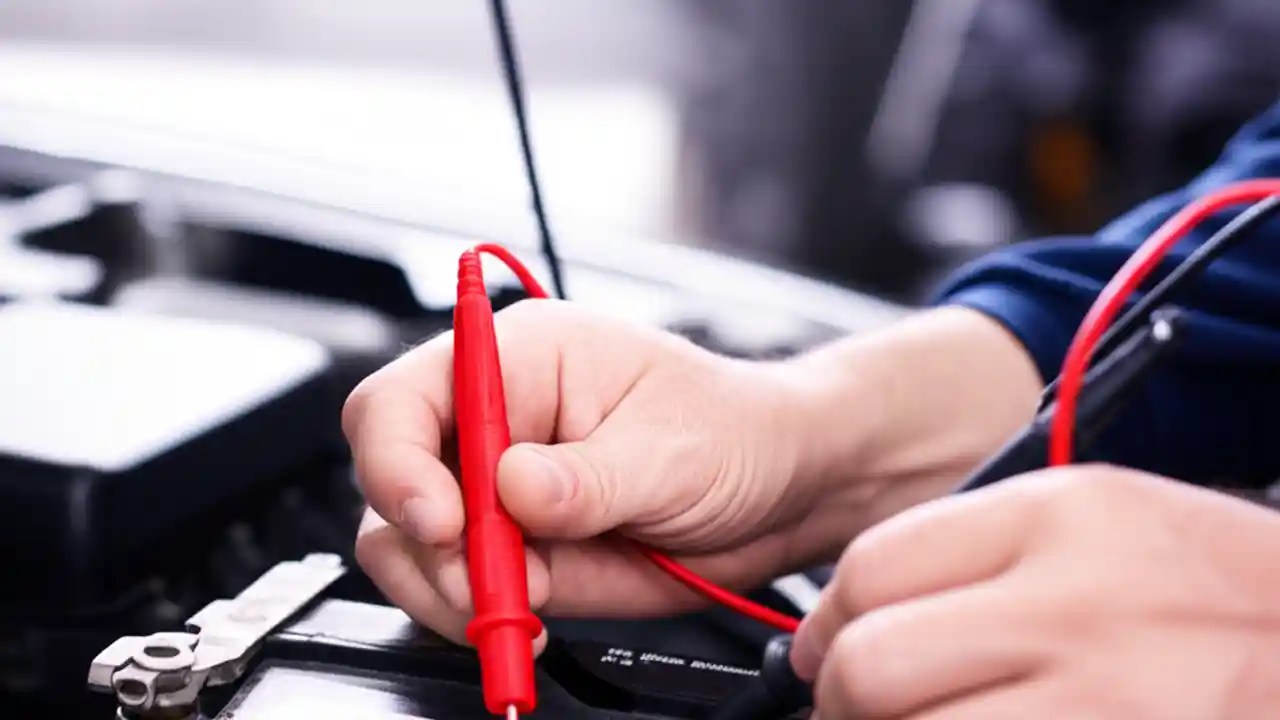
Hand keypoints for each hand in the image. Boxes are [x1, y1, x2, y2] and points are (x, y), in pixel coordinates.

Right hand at [343, 301, 870, 646]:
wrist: (779, 493)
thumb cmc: (736, 431)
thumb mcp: (672, 449)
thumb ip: (589, 477)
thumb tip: (512, 490)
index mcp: (519, 358)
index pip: (404, 398)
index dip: (398, 461)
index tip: (443, 520)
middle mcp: (492, 421)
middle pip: (390, 477)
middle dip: (424, 542)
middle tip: (489, 581)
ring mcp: (495, 491)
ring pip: (407, 544)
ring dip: (447, 589)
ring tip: (526, 603)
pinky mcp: (512, 551)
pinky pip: (454, 588)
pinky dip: (477, 615)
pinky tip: (529, 618)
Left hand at [793, 465, 1279, 718]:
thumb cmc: (1224, 588)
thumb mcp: (1108, 521)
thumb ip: (982, 554)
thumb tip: (858, 613)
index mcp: (1064, 518)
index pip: (874, 566)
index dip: (825, 622)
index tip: (818, 652)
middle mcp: (1076, 606)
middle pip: (875, 664)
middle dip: (837, 702)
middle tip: (845, 711)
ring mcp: (1102, 702)